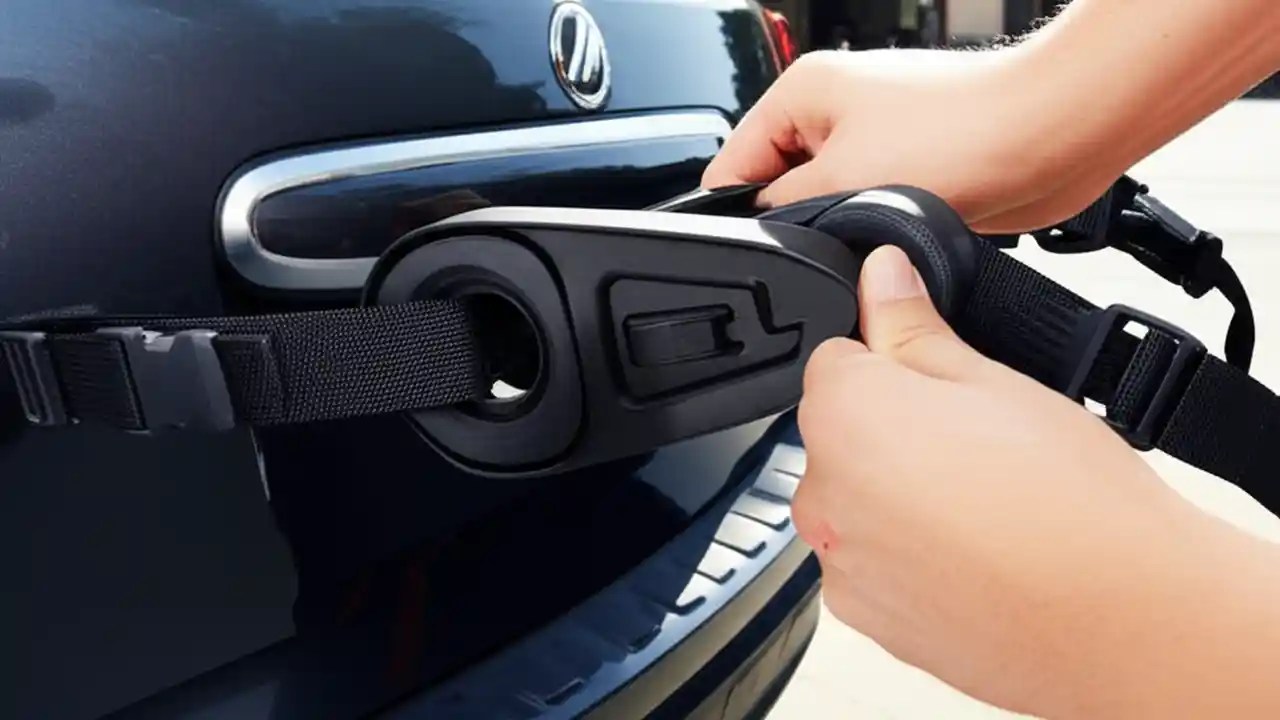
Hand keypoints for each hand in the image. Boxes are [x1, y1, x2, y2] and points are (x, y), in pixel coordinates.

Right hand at [701, 49, 1123, 232]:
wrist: (1054, 132)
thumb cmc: (966, 129)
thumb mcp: (842, 181)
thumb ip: (783, 210)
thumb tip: (765, 229)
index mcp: (802, 91)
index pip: (733, 162)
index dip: (738, 214)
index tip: (758, 248)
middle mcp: (835, 107)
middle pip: (778, 185)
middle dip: (799, 219)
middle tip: (835, 231)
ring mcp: (876, 136)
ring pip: (828, 203)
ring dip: (847, 225)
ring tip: (881, 222)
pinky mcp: (914, 166)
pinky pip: (873, 208)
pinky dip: (882, 226)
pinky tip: (905, 227)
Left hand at [792, 246, 1250, 716]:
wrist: (1122, 619)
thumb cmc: (1067, 497)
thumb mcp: (990, 376)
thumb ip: (911, 323)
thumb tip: (879, 274)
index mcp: (841, 417)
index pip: (835, 361)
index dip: (891, 360)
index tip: (939, 377)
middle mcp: (821, 494)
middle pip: (842, 437)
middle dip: (894, 430)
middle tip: (979, 445)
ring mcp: (841, 564)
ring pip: (859, 503)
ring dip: (900, 498)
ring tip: (987, 506)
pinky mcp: (870, 618)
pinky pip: (875, 564)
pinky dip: (911, 557)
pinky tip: (977, 555)